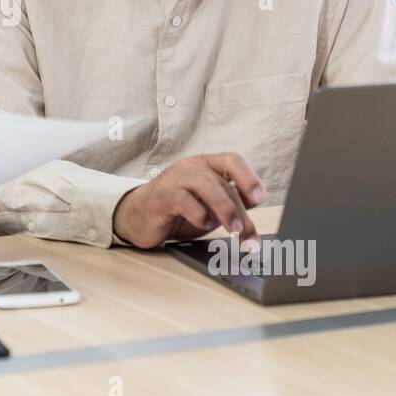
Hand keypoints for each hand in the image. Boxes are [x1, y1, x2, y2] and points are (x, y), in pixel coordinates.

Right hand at [112, 153, 264, 250]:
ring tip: (235, 231)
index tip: (259, 198)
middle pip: (222, 182)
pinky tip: (202, 224)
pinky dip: (198, 213)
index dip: (249, 178)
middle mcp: (190, 168)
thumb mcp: (209, 207)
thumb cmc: (176, 211)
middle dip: (240, 211)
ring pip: (205, 185)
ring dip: (225, 209)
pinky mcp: (160, 196)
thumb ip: (230, 202)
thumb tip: (255, 202)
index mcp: (205, 165)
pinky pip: (182, 199)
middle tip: (248, 235)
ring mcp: (174, 180)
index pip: (232, 160)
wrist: (136, 218)